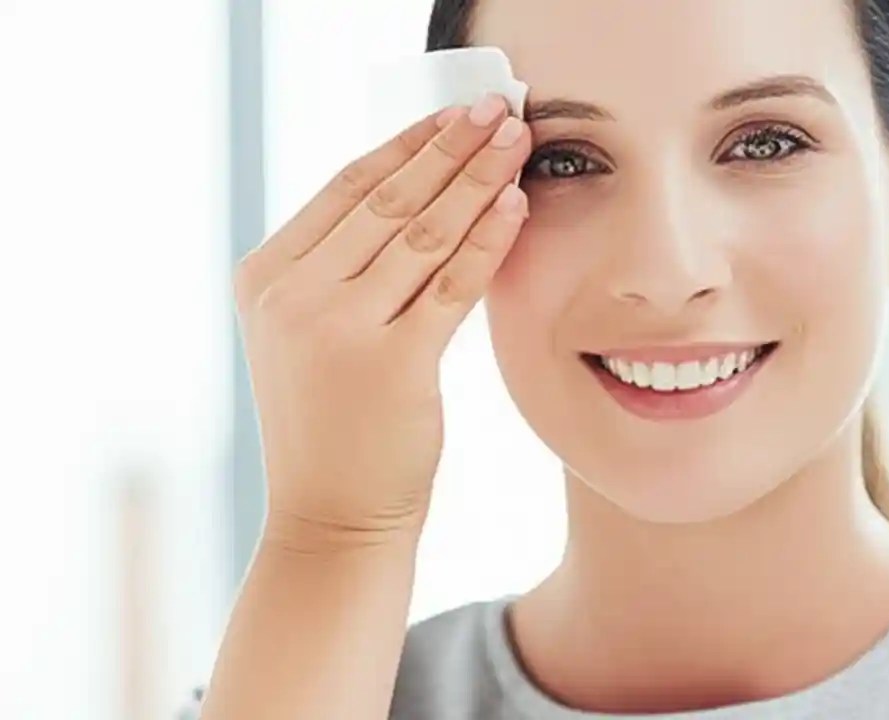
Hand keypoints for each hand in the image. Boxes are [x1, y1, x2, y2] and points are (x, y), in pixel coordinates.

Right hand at [232, 94, 529, 547]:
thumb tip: (414, 196)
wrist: (330, 517)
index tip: (452, 115)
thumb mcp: (306, 335)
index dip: (407, 145)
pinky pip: (452, 284)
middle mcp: (293, 296)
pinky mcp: (392, 365)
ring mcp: (339, 329)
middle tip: (499, 112)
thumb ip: (339, 269)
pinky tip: (515, 204)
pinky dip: (488, 239)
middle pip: (388, 200)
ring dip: (477, 181)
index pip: (346, 189)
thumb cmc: (330, 424)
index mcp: (265, 278)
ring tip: (517, 143)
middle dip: (451, 149)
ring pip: (423, 234)